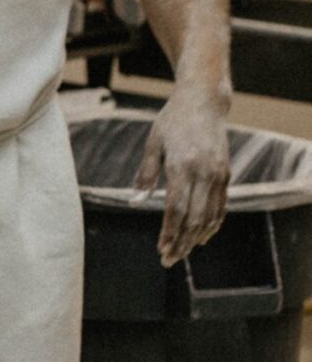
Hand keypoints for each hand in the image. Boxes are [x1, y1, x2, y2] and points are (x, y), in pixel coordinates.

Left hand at [139, 84, 229, 266]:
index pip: (176, 208)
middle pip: (194, 218)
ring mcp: (218, 174)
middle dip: (181, 242)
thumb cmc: (172, 120)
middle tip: (168, 260)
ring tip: (181, 253)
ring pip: (210, 216)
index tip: (161, 249)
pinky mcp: (226, 173)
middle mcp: (204, 172)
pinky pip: (221, 206)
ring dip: (195, 238)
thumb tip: (136, 200)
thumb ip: (146, 173)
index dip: (169, 232)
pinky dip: (212, 224)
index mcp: (182, 165)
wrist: (204, 101)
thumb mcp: (154, 143)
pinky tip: (201, 236)